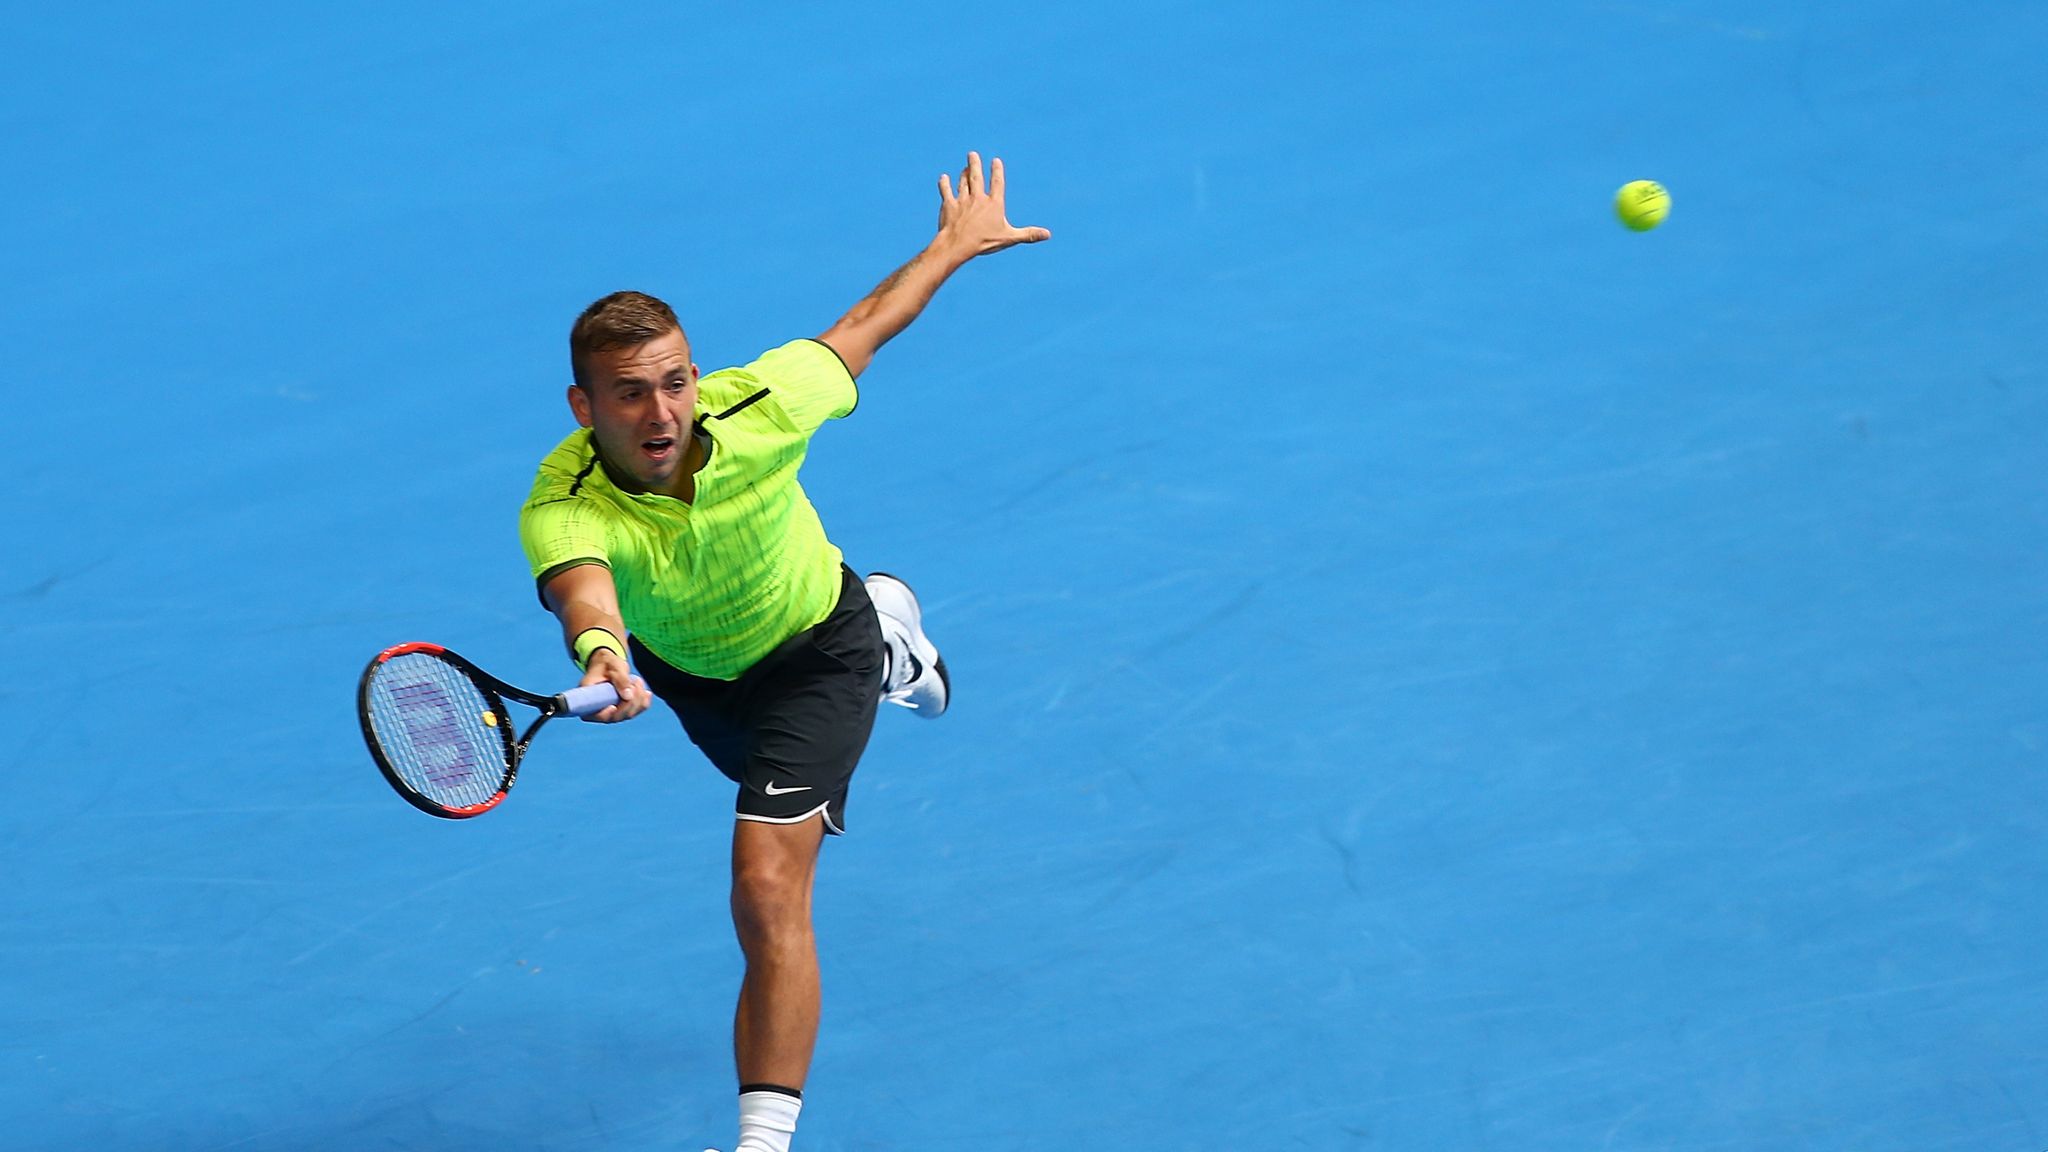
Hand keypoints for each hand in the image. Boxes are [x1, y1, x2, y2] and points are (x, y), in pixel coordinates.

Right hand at [579, 649, 650, 723]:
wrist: (610, 664)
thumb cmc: (607, 663)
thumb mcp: (614, 666)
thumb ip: (620, 679)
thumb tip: (628, 697)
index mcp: (588, 697)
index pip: (594, 715)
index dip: (605, 714)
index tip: (613, 706)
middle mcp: (599, 709)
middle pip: (615, 717)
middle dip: (629, 701)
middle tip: (635, 681)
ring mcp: (611, 711)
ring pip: (628, 714)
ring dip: (638, 698)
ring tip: (637, 680)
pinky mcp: (623, 710)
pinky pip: (637, 711)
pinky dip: (644, 701)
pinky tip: (646, 692)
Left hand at [935, 152, 1050, 260]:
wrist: (959, 244)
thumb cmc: (984, 242)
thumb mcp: (1009, 238)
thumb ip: (1028, 234)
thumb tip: (1048, 234)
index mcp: (994, 204)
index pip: (997, 183)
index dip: (997, 171)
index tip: (995, 161)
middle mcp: (978, 198)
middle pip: (976, 177)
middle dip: (974, 164)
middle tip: (972, 154)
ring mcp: (962, 201)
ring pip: (962, 183)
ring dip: (963, 174)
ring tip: (964, 167)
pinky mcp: (948, 206)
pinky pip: (946, 192)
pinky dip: (944, 184)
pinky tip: (943, 178)